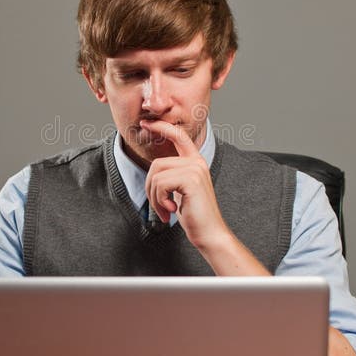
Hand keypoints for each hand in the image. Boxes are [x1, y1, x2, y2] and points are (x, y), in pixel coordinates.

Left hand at [140, 119, 271, 278]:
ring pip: (156, 176)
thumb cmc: (194, 215)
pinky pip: (160, 184)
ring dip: (154, 198)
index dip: (161, 127)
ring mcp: (195, 169)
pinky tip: (171, 210)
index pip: (178, 136)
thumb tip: (155, 170)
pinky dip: (159, 201)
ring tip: (165, 211)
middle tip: (160, 207)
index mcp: (196, 162)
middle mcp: (197, 162)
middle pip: (157, 164)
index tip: (146, 122)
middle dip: (150, 188)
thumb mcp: (180, 191)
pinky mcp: (191, 180)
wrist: (209, 233)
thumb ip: (172, 176)